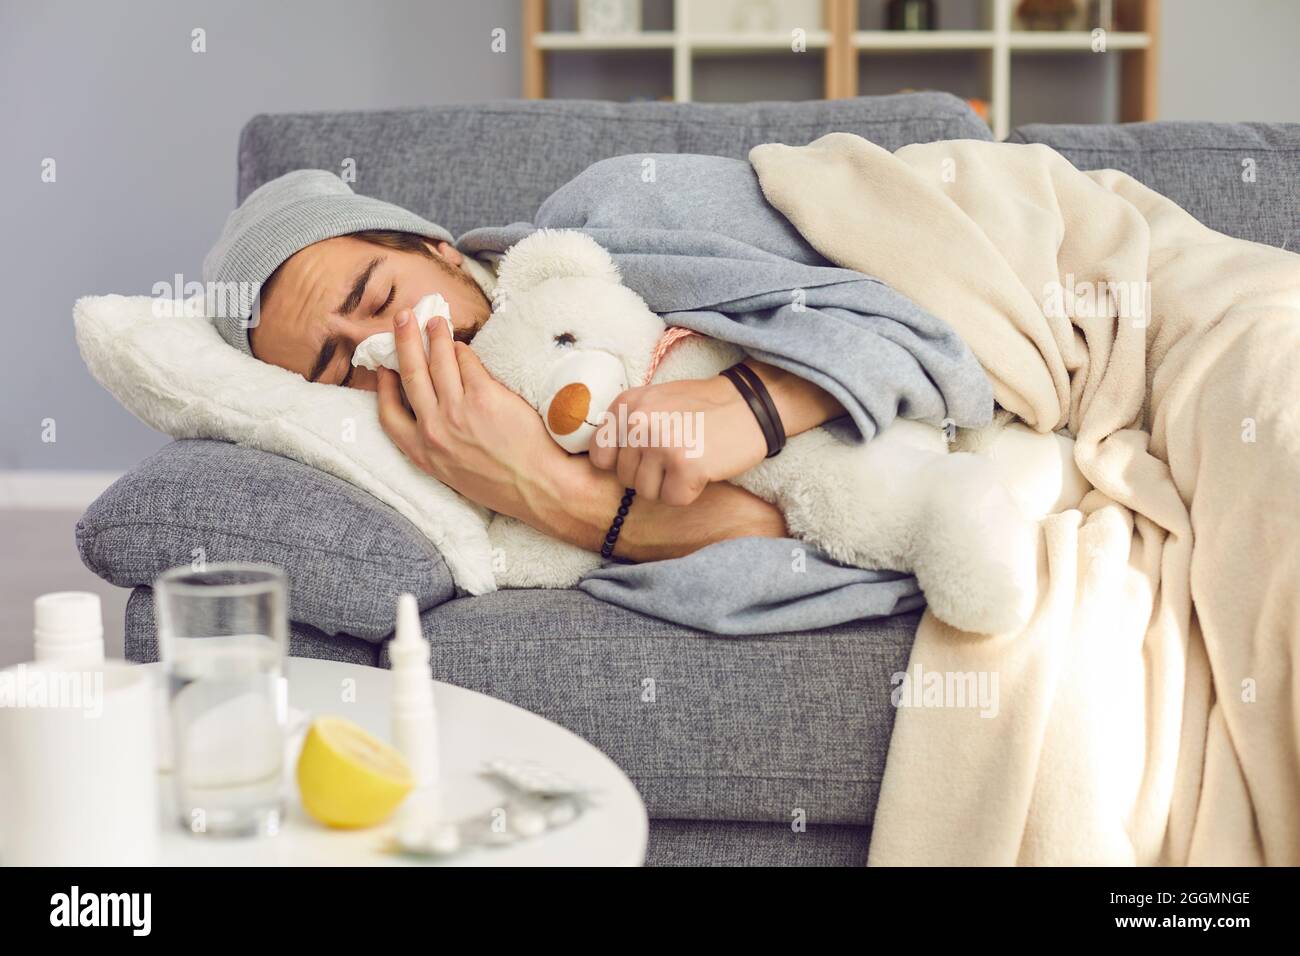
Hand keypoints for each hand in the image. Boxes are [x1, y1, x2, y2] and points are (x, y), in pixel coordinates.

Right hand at [376, 307, 567, 520]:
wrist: (540, 488)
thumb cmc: (503, 484)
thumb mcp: (455, 473)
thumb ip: (439, 445)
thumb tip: (435, 412)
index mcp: (424, 454)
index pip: (389, 415)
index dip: (384, 387)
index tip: (385, 368)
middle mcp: (435, 431)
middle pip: (411, 374)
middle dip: (404, 341)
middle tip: (404, 318)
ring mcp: (458, 412)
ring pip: (439, 362)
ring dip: (435, 336)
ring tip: (436, 321)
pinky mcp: (484, 397)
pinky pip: (469, 363)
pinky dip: (465, 351)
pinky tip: (465, 346)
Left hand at [588, 375, 767, 505]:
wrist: (751, 403)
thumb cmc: (703, 407)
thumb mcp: (654, 401)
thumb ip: (627, 425)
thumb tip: (600, 464)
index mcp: (626, 405)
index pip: (599, 455)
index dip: (623, 463)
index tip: (646, 457)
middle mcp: (638, 423)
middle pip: (625, 477)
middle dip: (651, 474)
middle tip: (678, 454)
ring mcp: (661, 444)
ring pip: (646, 492)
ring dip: (669, 484)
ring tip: (691, 459)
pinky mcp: (685, 466)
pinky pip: (673, 499)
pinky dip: (690, 492)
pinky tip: (703, 469)